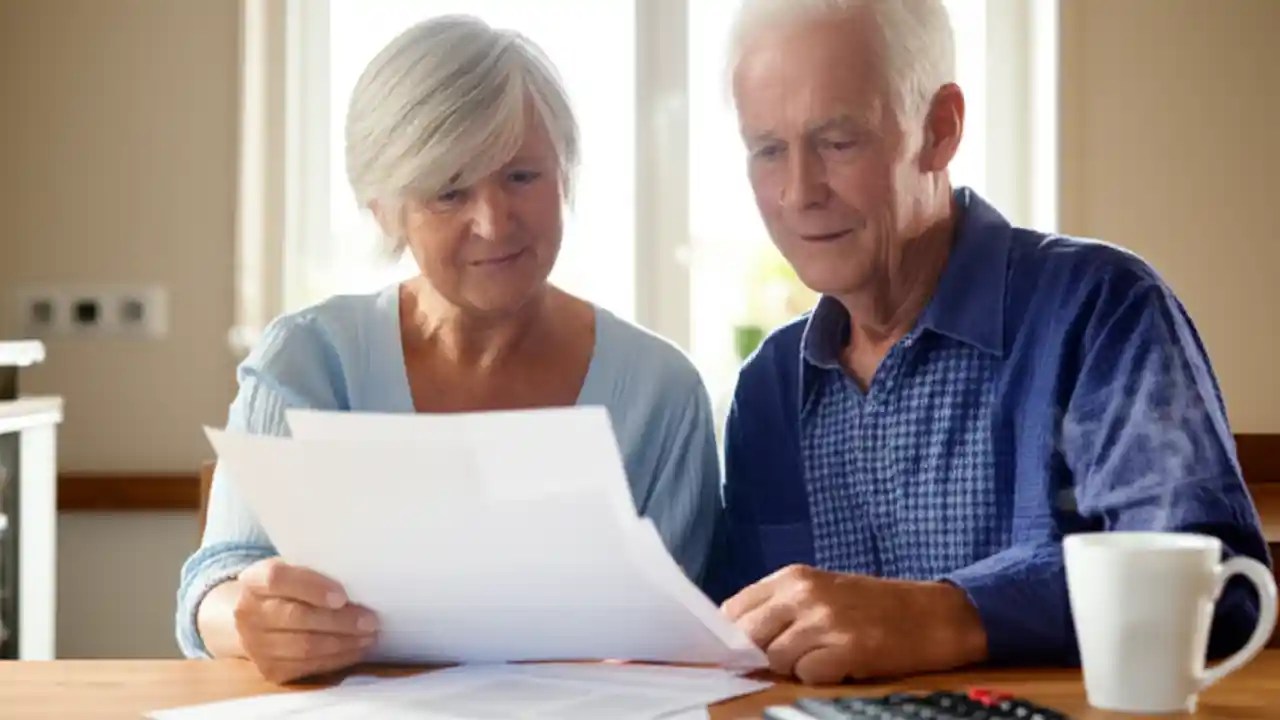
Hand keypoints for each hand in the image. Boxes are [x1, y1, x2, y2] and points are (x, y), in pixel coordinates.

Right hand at [232, 558, 379, 683]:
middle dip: (339, 621)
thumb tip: (360, 583)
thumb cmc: (287, 589)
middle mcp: (248, 613)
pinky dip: (337, 659)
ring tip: (369, 636)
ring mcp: (255, 645)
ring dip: (343, 643)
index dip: (311, 587)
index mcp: (253, 579)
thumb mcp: (294, 569)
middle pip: (296, 617)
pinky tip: (355, 650)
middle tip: (370, 621)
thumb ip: (317, 571)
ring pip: (304, 647)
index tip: (342, 596)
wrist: (255, 618)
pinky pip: (307, 667)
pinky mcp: (269, 669)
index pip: (278, 579)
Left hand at [722, 564, 986, 683]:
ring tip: (824, 658)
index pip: (733, 610)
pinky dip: (819, 678)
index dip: (734, 636)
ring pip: (776, 660)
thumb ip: (780, 608)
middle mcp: (804, 594)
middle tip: (790, 659)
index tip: (745, 650)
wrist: (933, 614)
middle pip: (748, 637)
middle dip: (760, 656)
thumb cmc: (873, 606)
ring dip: (794, 668)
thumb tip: (735, 640)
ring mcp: (825, 621)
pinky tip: (842, 667)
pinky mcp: (848, 649)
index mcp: (793, 577)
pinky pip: (808, 675)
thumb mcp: (821, 592)